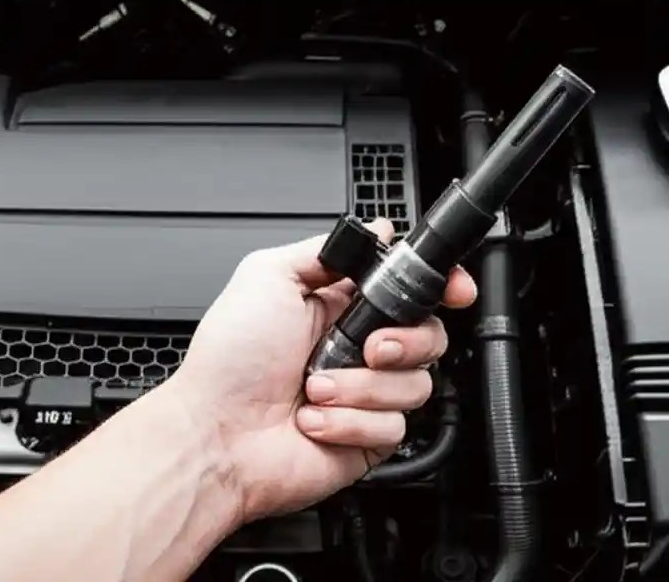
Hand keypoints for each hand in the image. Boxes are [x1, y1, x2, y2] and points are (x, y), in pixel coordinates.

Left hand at [161, 219, 475, 522]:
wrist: (215, 435)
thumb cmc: (228, 362)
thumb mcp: (267, 276)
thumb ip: (323, 250)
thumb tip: (373, 231)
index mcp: (340, 307)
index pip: (412, 290)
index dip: (442, 287)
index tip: (453, 289)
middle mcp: (358, 350)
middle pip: (429, 335)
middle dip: (404, 340)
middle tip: (367, 346)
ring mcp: (364, 395)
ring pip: (416, 383)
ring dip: (360, 386)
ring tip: (314, 389)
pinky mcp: (367, 438)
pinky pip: (394, 426)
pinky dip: (350, 421)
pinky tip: (314, 420)